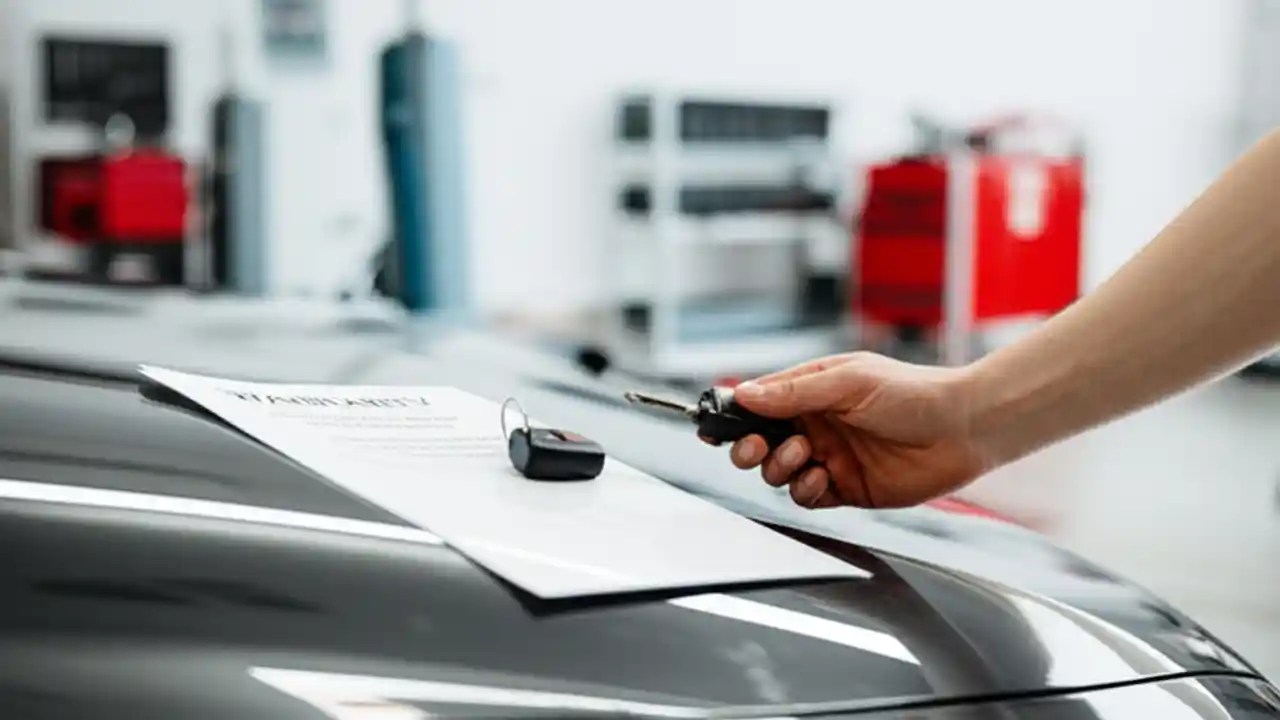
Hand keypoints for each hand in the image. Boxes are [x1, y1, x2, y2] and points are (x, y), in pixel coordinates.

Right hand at [719, 352, 991, 508]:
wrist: (963, 429)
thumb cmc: (912, 394)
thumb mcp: (848, 382)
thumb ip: (794, 392)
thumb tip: (745, 394)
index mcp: (812, 391)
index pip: (759, 402)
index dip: (733, 413)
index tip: (713, 424)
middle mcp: (816, 425)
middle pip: (759, 442)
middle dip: (748, 447)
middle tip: (753, 448)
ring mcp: (829, 457)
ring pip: (778, 473)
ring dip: (779, 467)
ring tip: (803, 455)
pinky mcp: (846, 488)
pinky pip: (807, 497)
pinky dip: (804, 491)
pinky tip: (818, 478)